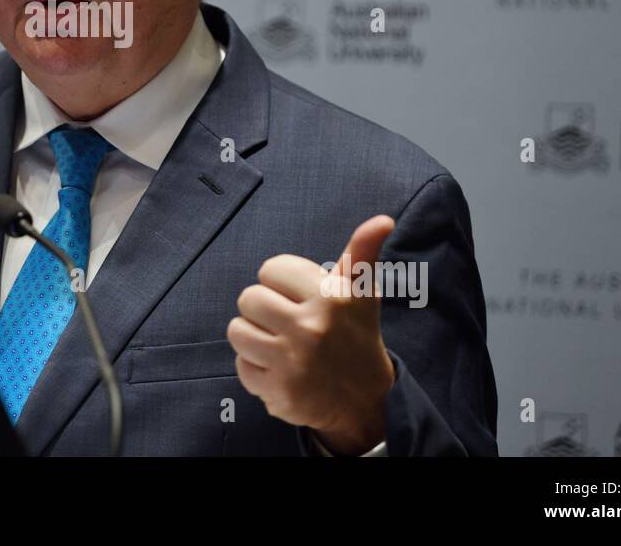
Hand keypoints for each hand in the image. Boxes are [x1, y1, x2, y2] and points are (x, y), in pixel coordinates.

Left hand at [227, 214, 397, 454]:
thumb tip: (383, 220)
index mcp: (329, 297)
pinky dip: (255, 368)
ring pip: (237, 331)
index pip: (270, 269)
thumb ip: (362, 252)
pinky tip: (279, 370)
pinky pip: (241, 366)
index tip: (298, 297)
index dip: (280, 282)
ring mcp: (294, 362)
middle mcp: (311, 328)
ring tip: (279, 344)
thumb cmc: (356, 334)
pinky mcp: (280, 392)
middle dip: (264, 309)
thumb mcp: (361, 292)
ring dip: (253, 338)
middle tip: (286, 322)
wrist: (366, 400)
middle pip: (248, 298)